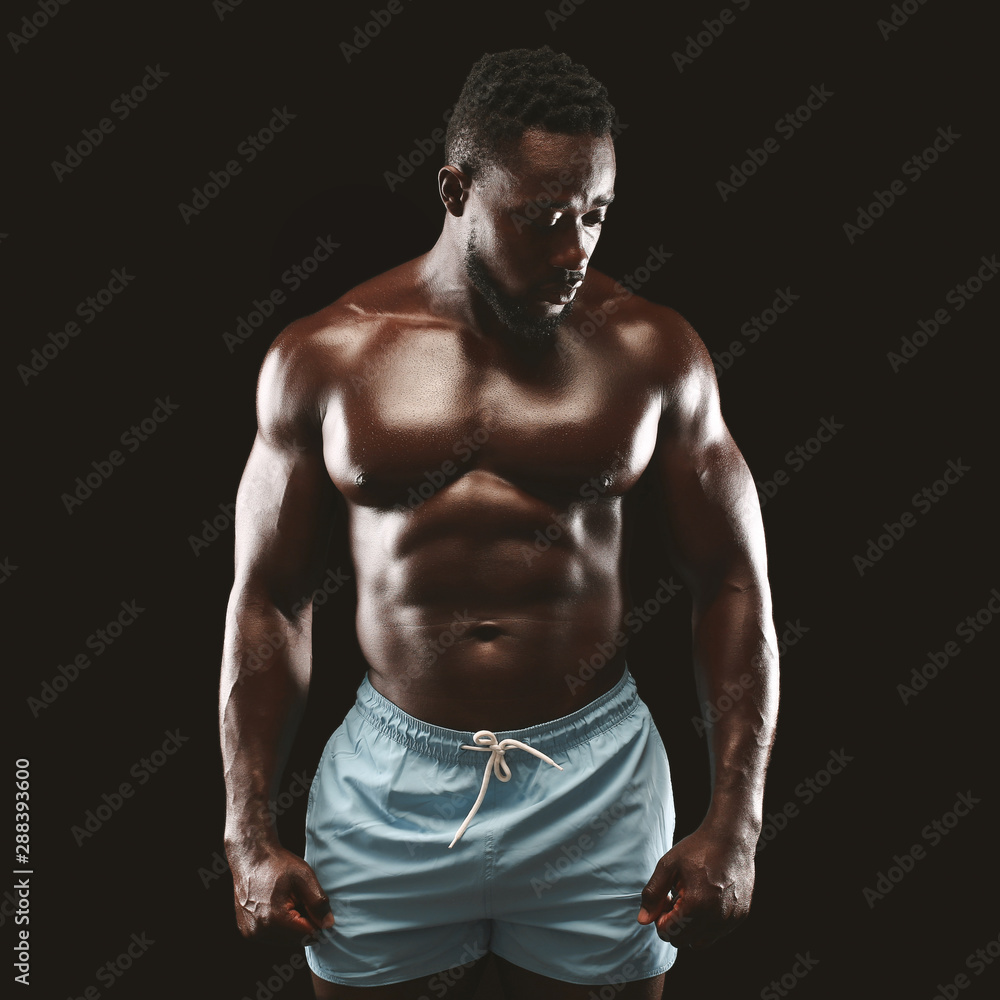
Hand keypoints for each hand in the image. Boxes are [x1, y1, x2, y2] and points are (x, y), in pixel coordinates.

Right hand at [228, 841, 334, 947]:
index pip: (307, 935)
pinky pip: (271, 936)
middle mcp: (260, 931)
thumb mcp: (305, 877)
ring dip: (291, 926)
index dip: (317, 922)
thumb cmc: (278, 864)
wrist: (252, 857)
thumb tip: (328, 924)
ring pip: (283, 940)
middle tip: (300, 900)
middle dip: (303, 924)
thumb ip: (318, 902)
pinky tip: (277, 906)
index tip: (315, 906)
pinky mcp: (247, 931)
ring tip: (288, 902)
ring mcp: (251, 932)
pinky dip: (279, 926)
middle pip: (295, 940)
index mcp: (275, 919)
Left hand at [637, 822, 755, 948]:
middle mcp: (716, 918)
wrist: (731, 837)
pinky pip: (717, 933)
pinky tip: (706, 899)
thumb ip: (652, 894)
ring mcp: (731, 919)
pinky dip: (707, 924)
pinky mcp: (740, 916)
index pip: (669, 934)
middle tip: (675, 900)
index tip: (665, 898)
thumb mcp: (667, 865)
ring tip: (691, 901)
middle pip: (683, 941)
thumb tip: (643, 920)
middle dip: (674, 925)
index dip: (660, 918)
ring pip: (701, 942)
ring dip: (691, 928)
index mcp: (696, 905)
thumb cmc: (697, 849)